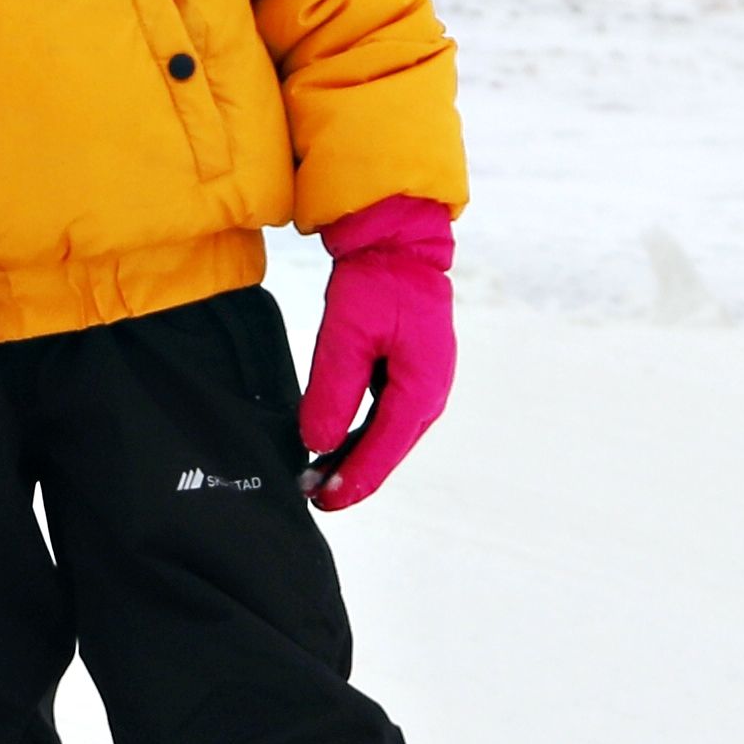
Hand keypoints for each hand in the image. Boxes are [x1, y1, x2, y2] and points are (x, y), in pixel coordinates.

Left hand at [298, 197, 455, 508]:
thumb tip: (318, 444)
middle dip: (352, 477)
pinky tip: (336, 444)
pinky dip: (363, 435)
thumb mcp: (346, 335)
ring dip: (356, 458)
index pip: (383, 449)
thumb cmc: (376, 282)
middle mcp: (431, 393)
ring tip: (318, 478)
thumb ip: (333, 393)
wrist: (399, 242)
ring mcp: (426, 385)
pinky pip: (389, 418)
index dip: (352, 481)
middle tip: (312, 496)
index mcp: (422, 387)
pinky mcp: (414, 375)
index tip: (322, 501)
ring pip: (389, 437)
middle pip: (389, 450)